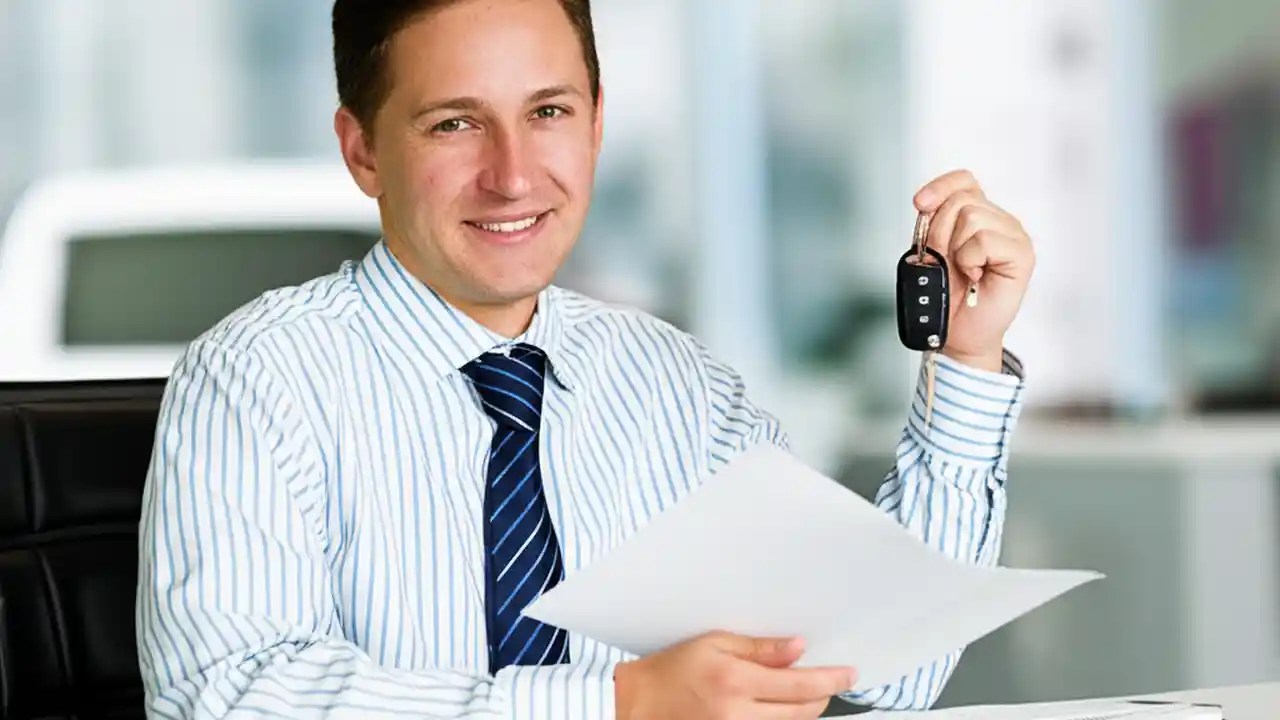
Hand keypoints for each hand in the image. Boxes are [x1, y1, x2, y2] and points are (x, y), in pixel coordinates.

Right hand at [614, 631, 855, 719]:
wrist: (638, 705)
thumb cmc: (671, 670)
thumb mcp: (713, 643)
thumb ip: (759, 648)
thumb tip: (799, 648)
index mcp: (736, 681)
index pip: (800, 684)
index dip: (831, 679)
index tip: (849, 674)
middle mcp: (739, 713)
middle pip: (803, 711)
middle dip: (824, 695)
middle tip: (833, 679)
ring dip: (807, 709)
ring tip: (808, 691)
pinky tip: (783, 707)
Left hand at [914, 169, 1034, 371]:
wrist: (958, 332)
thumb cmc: (948, 294)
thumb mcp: (932, 251)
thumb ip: (933, 223)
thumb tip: (926, 204)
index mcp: (979, 215)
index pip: (963, 181)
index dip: (940, 187)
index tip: (920, 204)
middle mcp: (999, 220)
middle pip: (960, 200)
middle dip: (941, 232)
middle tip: (948, 261)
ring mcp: (1014, 235)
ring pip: (971, 217)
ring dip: (956, 249)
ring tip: (964, 270)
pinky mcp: (1022, 254)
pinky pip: (984, 240)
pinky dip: (970, 260)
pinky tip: (975, 275)